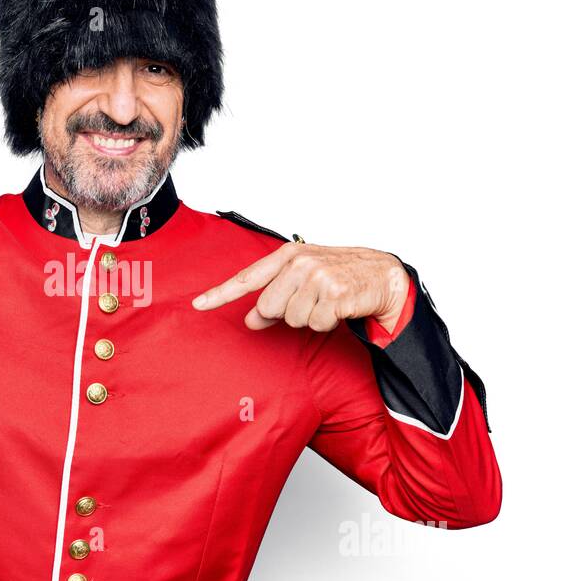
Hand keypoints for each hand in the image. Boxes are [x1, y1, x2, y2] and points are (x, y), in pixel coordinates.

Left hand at [191, 242, 407, 331]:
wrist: (382, 274)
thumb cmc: (339, 276)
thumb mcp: (302, 283)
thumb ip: (273, 299)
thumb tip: (249, 320)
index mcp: (287, 256)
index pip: (247, 278)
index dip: (220, 294)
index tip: (197, 305)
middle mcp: (299, 262)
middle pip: (269, 308)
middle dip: (288, 313)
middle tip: (312, 301)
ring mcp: (317, 276)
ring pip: (292, 319)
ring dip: (311, 319)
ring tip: (328, 302)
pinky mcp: (335, 293)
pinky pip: (315, 324)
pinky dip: (327, 323)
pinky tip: (340, 308)